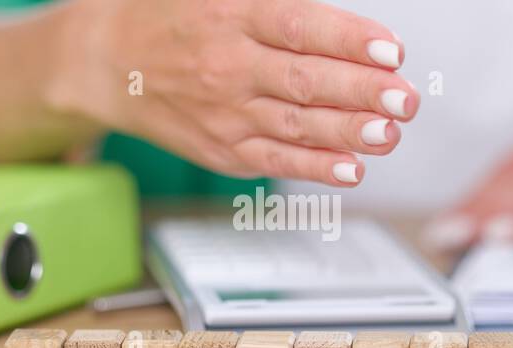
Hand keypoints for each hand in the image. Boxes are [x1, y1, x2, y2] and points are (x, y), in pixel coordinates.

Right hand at [47, 0, 419, 186]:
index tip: (391, 49)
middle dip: (362, 92)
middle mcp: (229, 65)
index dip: (349, 39)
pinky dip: (314, 167)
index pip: (300, 27)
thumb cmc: (172, 18)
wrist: (106, 62)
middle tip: (406, 99)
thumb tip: (329, 13)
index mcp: (232, 15)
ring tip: (390, 134)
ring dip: (348, 133)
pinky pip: (274, 160)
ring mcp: (225, 112)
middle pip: (305, 81)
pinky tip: (351, 168)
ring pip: (296, 125)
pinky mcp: (222, 148)